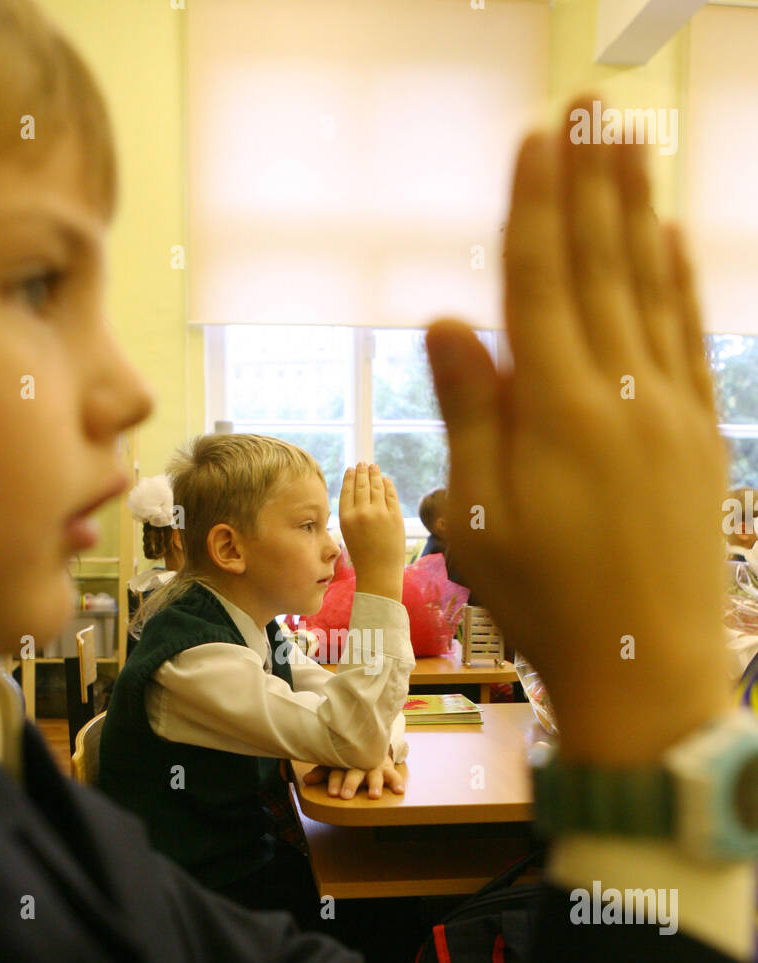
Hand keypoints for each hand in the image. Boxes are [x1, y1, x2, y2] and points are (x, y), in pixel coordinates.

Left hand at [302, 755, 405, 799]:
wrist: (371, 743)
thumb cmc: (349, 758)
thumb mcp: (334, 763)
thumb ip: (321, 772)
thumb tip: (306, 780)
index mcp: (344, 761)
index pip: (337, 771)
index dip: (334, 781)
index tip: (332, 793)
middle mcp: (359, 763)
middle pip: (354, 773)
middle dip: (350, 784)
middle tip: (346, 796)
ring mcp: (374, 765)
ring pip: (374, 775)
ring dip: (375, 785)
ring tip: (374, 796)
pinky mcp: (387, 768)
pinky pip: (394, 775)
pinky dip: (397, 782)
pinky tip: (399, 791)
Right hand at [339, 461, 405, 601]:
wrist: (379, 572)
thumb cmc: (363, 554)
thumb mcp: (349, 533)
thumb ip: (352, 512)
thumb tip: (358, 490)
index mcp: (346, 518)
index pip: (347, 490)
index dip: (350, 477)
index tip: (352, 469)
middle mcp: (361, 513)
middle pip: (362, 484)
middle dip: (363, 472)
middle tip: (364, 463)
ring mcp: (379, 513)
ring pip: (376, 486)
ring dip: (375, 474)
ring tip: (374, 467)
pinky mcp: (395, 516)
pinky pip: (390, 494)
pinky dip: (387, 484)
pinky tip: (385, 480)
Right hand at [425, 93, 731, 765]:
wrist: (649, 668)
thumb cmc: (546, 603)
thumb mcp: (481, 517)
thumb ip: (471, 412)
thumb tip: (450, 320)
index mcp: (558, 411)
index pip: (543, 282)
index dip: (536, 205)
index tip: (535, 135)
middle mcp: (622, 392)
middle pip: (602, 264)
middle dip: (591, 179)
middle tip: (591, 103)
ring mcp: (670, 410)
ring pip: (651, 287)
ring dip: (638, 209)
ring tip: (631, 143)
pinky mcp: (701, 435)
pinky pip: (690, 335)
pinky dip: (679, 279)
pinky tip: (670, 237)